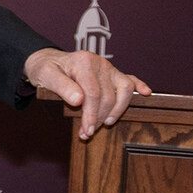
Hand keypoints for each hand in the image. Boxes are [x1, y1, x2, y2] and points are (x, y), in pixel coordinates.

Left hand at [23, 48, 152, 140]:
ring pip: (124, 90)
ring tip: (107, 123)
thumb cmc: (47, 69)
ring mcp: (108, 68)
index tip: (87, 131)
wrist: (48, 60)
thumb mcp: (46, 76)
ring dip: (117, 110)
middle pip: (108, 96)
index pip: (93, 93)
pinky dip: (139, 86)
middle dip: (100, 117)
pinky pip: (130, 79)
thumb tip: (78, 100)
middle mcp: (99, 63)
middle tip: (88, 132)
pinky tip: (146, 93)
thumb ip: (62, 87)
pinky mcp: (113, 73)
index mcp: (83, 62)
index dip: (91, 115)